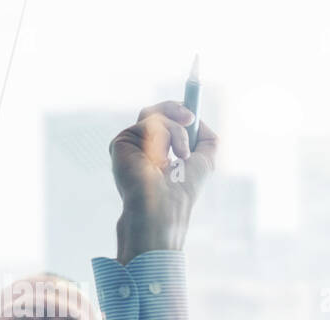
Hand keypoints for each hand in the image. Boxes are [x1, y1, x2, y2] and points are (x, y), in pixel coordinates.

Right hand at [109, 101, 218, 263]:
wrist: (164, 208)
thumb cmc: (183, 192)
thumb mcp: (206, 162)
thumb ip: (208, 139)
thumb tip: (199, 119)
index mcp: (160, 152)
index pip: (167, 121)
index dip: (178, 109)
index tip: (192, 102)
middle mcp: (143, 147)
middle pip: (158, 111)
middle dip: (179, 110)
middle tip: (190, 120)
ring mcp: (131, 144)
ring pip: (156, 115)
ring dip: (177, 131)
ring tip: (182, 154)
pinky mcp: (121, 142)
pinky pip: (150, 122)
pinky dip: (166, 134)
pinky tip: (167, 157)